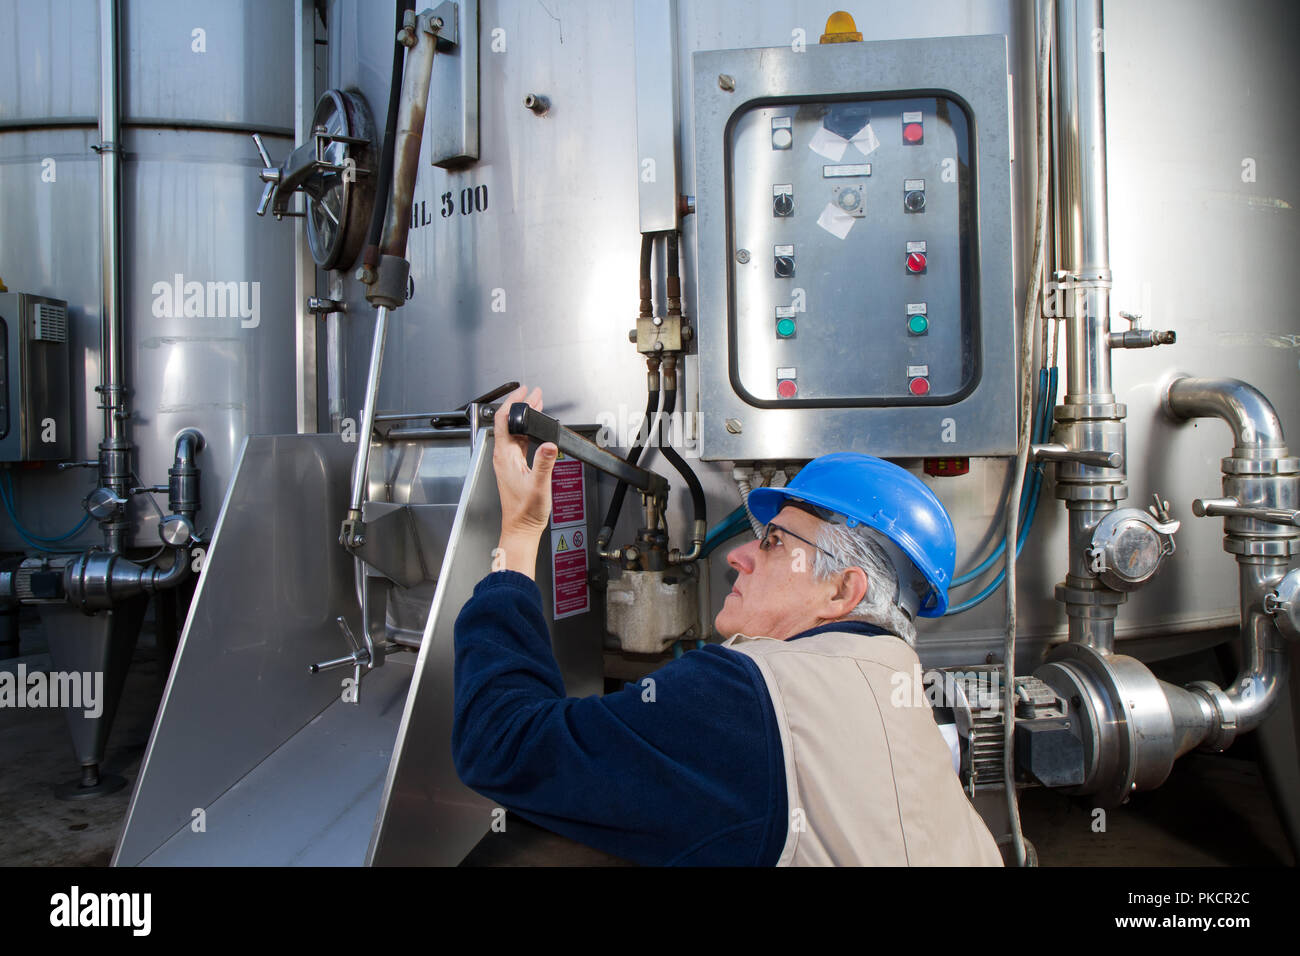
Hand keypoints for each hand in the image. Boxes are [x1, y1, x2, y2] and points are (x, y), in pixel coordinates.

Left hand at [491, 385, 557, 576]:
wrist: (521, 528)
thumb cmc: (525, 512)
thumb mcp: (538, 485)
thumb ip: (544, 463)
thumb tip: (549, 444)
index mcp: (505, 457)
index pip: (506, 421)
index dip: (514, 402)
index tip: (524, 391)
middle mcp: (504, 457)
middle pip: (511, 423)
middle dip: (523, 406)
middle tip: (535, 393)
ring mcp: (508, 462)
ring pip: (516, 432)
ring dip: (527, 418)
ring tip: (538, 405)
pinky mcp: (514, 467)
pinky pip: (520, 442)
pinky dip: (528, 431)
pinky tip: (536, 430)